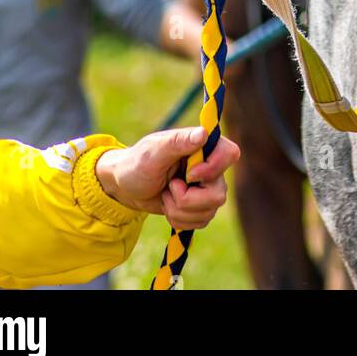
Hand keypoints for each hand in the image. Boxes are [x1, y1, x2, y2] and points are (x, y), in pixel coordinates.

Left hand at [95, 128, 240, 228]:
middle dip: (187, 200)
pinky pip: (201, 222)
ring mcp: (207, 188)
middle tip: (169, 188)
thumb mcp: (154, 152)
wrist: (126, 187)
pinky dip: (180, 219)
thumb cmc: (138, 163)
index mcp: (202, 145)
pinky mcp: (201, 206)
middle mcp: (209, 166)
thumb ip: (178, 142)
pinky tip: (168, 206)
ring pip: (209, 211)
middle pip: (219, 193)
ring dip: (180, 210)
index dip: (212, 170)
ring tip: (165, 195)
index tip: (189, 175)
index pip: (229, 153)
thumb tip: (204, 133)